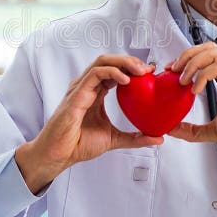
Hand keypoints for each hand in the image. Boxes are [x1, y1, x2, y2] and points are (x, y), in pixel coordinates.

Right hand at [15, 55, 163, 193]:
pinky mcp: (76, 94)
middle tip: (148, 69)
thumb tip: (157, 138)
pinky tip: (125, 80)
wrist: (59, 155)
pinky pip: (94, 75)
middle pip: (110, 61)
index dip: (133, 68)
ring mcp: (81, 88)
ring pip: (102, 62)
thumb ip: (135, 137)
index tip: (150, 74)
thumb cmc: (78, 144)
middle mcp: (87, 86)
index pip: (115, 71)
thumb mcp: (114, 139)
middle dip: (130, 61)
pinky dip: (112, 73)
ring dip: (123, 63)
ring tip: (140, 71)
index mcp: (95, 93)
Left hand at [165, 42, 216, 171]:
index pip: (207, 56)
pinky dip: (204, 75)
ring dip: (193, 63)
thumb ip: (194, 130)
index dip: (187, 59)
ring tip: (183, 80)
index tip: (171, 71)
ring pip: (213, 52)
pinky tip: (195, 90)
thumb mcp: (215, 129)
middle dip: (187, 55)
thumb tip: (173, 130)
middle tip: (172, 70)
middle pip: (208, 48)